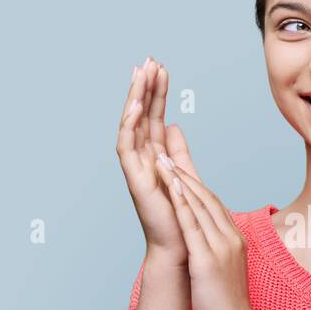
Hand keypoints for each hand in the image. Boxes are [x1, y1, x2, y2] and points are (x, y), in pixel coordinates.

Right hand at [116, 58, 204, 264]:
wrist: (182, 249)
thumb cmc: (182, 218)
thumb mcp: (184, 174)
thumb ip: (178, 150)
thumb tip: (176, 125)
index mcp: (154, 156)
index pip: (153, 116)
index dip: (156, 92)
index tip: (160, 67)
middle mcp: (142, 159)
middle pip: (140, 115)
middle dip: (144, 87)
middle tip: (149, 60)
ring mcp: (136, 168)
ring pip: (131, 124)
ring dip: (135, 98)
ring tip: (142, 72)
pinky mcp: (134, 179)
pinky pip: (127, 146)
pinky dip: (129, 124)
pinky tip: (135, 104)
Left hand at [156, 152, 256, 309]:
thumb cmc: (227, 309)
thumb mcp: (222, 273)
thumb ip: (215, 254)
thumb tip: (204, 247)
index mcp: (233, 240)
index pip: (213, 203)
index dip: (194, 181)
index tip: (178, 164)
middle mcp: (230, 238)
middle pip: (206, 196)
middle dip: (185, 171)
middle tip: (165, 148)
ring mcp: (220, 247)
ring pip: (198, 204)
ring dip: (179, 178)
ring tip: (161, 157)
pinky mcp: (207, 260)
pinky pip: (192, 225)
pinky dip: (180, 201)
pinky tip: (169, 186)